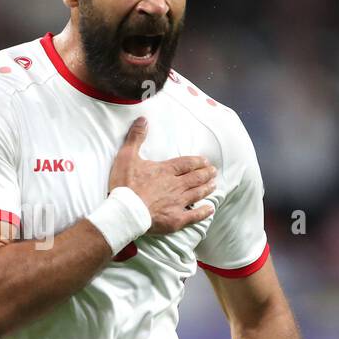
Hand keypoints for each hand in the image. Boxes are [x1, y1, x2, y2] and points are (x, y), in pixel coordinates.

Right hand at [108, 116, 217, 233]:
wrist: (125, 211)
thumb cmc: (124, 185)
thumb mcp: (126, 156)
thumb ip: (135, 137)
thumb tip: (143, 119)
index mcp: (166, 170)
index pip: (186, 163)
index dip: (197, 161)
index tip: (205, 161)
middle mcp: (176, 185)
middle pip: (195, 177)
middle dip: (205, 173)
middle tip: (213, 171)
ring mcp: (178, 203)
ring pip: (197, 193)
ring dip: (206, 188)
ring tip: (213, 185)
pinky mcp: (176, 219)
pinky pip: (194, 216)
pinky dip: (203, 212)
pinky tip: (209, 209)